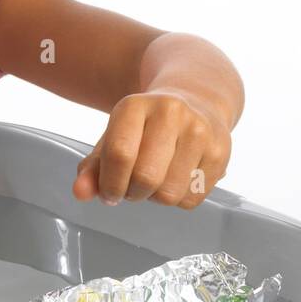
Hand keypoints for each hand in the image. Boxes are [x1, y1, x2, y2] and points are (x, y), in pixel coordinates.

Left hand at [72, 91, 231, 209]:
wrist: (195, 102)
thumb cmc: (145, 128)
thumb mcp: (114, 139)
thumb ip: (93, 168)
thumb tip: (80, 193)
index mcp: (135, 105)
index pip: (119, 154)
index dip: (110, 184)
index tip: (109, 193)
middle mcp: (171, 112)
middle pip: (145, 177)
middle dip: (132, 193)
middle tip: (131, 188)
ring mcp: (200, 131)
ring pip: (169, 193)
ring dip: (155, 198)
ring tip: (155, 181)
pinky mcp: (221, 152)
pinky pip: (192, 198)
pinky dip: (178, 199)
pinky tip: (176, 179)